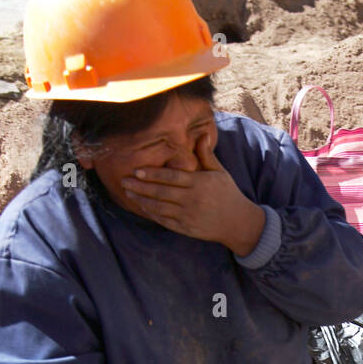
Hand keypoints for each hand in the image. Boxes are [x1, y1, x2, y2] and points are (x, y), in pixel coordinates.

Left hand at [121, 129, 265, 252]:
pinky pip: (165, 221)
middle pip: (161, 193)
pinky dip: (152, 214)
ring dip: (142, 200)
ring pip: (159, 208)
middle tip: (124, 181)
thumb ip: (207, 155)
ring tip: (129, 193)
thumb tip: (202, 134)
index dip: (153, 174)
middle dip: (140, 187)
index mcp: (199, 184)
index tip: (137, 171)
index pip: (171, 177)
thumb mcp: (220, 172)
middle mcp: (192, 200)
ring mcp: (188, 216)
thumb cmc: (228, 194)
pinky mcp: (187, 228)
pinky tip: (142, 207)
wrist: (238, 223)